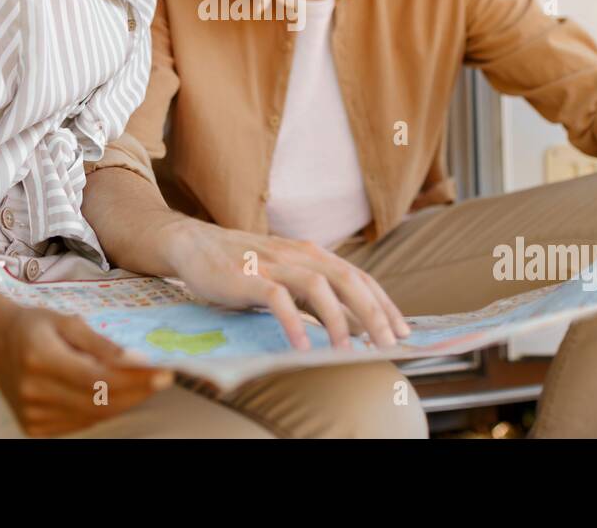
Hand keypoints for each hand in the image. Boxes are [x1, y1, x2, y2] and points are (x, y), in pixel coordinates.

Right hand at [0, 299, 172, 436]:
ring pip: (93, 416)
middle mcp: (34, 391)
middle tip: (164, 378)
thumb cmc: (34, 325)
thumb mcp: (66, 321)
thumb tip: (135, 359)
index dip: (134, 380)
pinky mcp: (34, 427)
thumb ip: (100, 343)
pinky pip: (80, 422)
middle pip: (99, 402)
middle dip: (138, 392)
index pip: (97, 379)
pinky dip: (101, 409)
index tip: (164, 372)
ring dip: (125, 402)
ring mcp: (32, 413)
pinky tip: (114, 393)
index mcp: (40, 359)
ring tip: (145, 384)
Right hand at [161, 220, 410, 349]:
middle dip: (372, 312)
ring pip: (316, 286)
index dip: (383, 303)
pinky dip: (292, 322)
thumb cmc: (246, 267)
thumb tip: (361, 326)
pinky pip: (276, 298)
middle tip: (388, 343)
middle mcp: (298, 254)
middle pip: (347, 279)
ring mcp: (273, 263)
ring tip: (347, 351)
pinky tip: (301, 346)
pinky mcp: (247, 276)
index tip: (402, 330)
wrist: (194, 244)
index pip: (358, 277)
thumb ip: (321, 299)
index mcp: (312, 254)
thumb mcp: (289, 280)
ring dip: (336, 320)